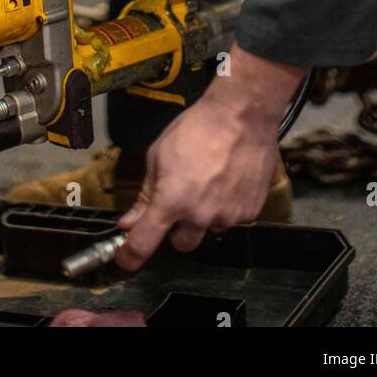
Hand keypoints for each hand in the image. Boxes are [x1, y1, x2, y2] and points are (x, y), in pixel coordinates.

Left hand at [115, 44, 307, 269]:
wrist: (242, 115)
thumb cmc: (196, 128)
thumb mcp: (159, 154)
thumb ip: (145, 193)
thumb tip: (129, 222)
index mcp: (172, 201)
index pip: (144, 243)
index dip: (131, 256)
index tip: (126, 261)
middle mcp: (200, 216)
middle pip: (182, 243)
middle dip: (178, 228)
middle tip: (181, 201)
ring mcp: (228, 216)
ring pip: (209, 228)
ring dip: (205, 213)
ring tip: (211, 179)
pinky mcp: (251, 212)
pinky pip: (232, 218)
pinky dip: (227, 205)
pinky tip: (229, 179)